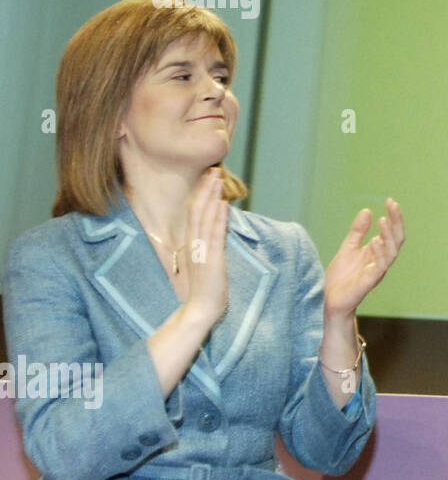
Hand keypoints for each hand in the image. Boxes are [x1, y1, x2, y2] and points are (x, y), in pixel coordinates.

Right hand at [182, 168, 228, 327]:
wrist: (200, 309)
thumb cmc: (205, 288)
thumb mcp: (205, 262)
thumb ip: (208, 246)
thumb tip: (216, 229)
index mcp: (191, 243)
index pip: (194, 214)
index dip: (200, 195)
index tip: (207, 178)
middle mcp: (194, 243)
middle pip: (197, 210)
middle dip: (205, 189)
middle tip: (213, 170)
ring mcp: (201, 250)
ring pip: (204, 217)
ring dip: (211, 197)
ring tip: (217, 179)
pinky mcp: (211, 258)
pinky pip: (214, 234)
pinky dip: (218, 217)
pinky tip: (222, 204)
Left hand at [323, 199, 404, 317]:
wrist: (329, 299)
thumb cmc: (340, 277)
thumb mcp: (348, 247)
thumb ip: (358, 231)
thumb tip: (368, 210)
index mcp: (378, 252)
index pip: (392, 232)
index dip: (393, 217)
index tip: (390, 201)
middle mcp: (381, 261)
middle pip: (397, 239)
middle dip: (396, 222)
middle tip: (392, 205)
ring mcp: (377, 271)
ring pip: (392, 252)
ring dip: (389, 236)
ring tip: (383, 220)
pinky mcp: (369, 281)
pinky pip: (380, 266)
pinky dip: (380, 253)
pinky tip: (374, 240)